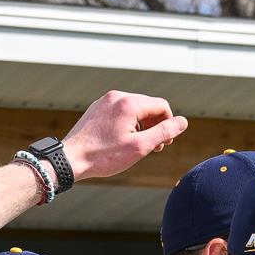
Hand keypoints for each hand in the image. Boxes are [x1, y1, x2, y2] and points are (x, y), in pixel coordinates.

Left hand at [59, 91, 186, 182]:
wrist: (71, 158)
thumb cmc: (105, 155)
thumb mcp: (140, 146)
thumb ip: (164, 132)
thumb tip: (183, 122)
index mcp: (129, 103)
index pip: (162, 106)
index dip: (169, 124)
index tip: (166, 142)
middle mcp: (117, 97)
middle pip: (149, 105)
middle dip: (156, 125)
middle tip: (155, 147)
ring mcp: (105, 101)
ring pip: (135, 108)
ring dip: (143, 125)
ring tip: (140, 145)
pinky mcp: (98, 108)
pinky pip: (121, 111)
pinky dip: (129, 124)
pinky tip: (124, 141)